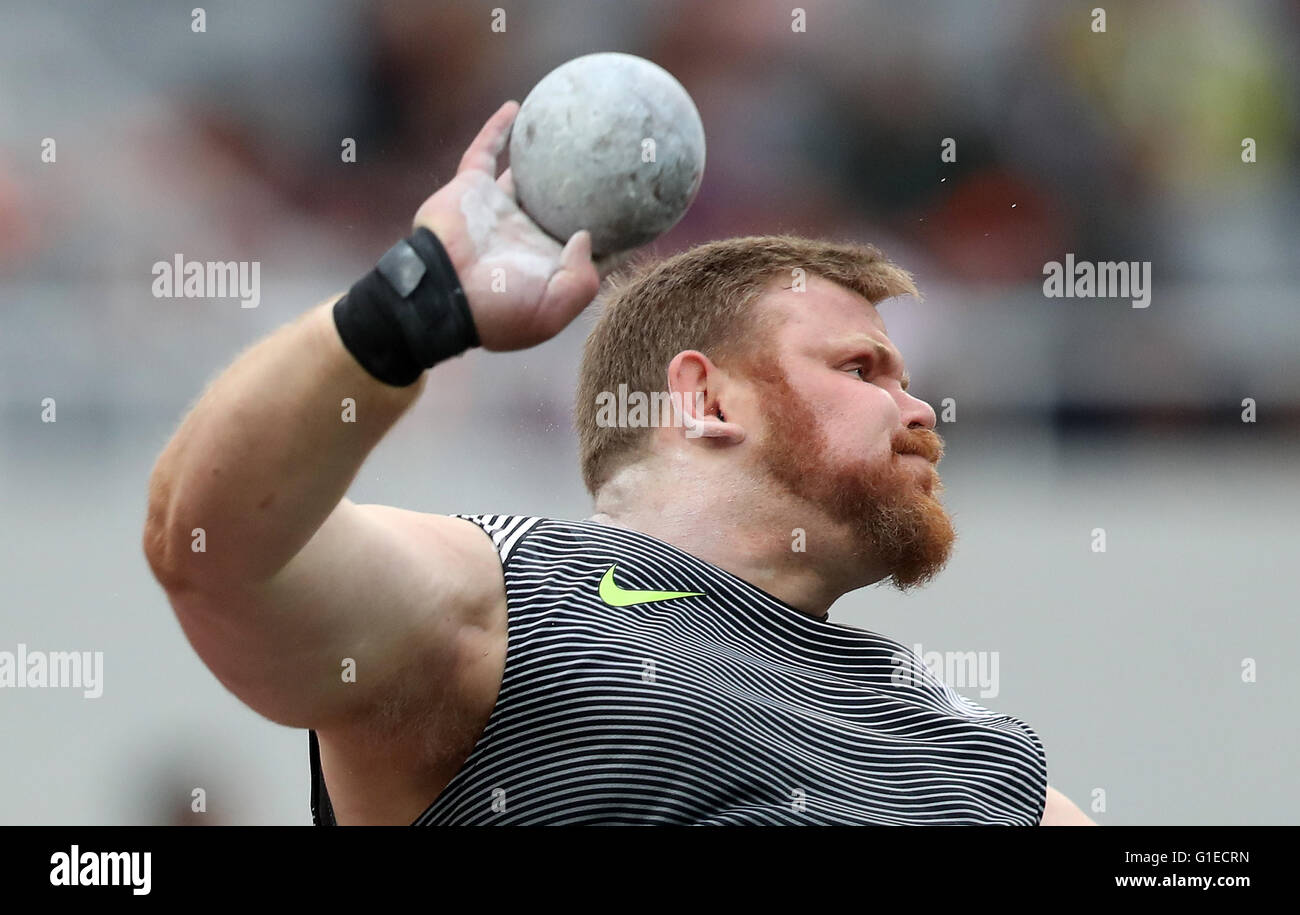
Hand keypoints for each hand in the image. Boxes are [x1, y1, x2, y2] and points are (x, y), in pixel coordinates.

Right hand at [412, 101, 631, 351]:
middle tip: (620, 162)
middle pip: (564, 204)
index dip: (619, 234)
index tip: (650, 214)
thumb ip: (581, 278)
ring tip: (572, 126)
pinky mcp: (469, 189)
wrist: (439, 296)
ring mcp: (497, 210)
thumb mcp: (553, 310)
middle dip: (589, 188)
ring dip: (546, 152)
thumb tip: (587, 236)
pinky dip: (498, 129)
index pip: (590, 248)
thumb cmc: (497, 310)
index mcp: (547, 265)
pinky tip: (518, 106)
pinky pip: (485, 151)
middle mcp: (525, 235)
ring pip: (527, 173)